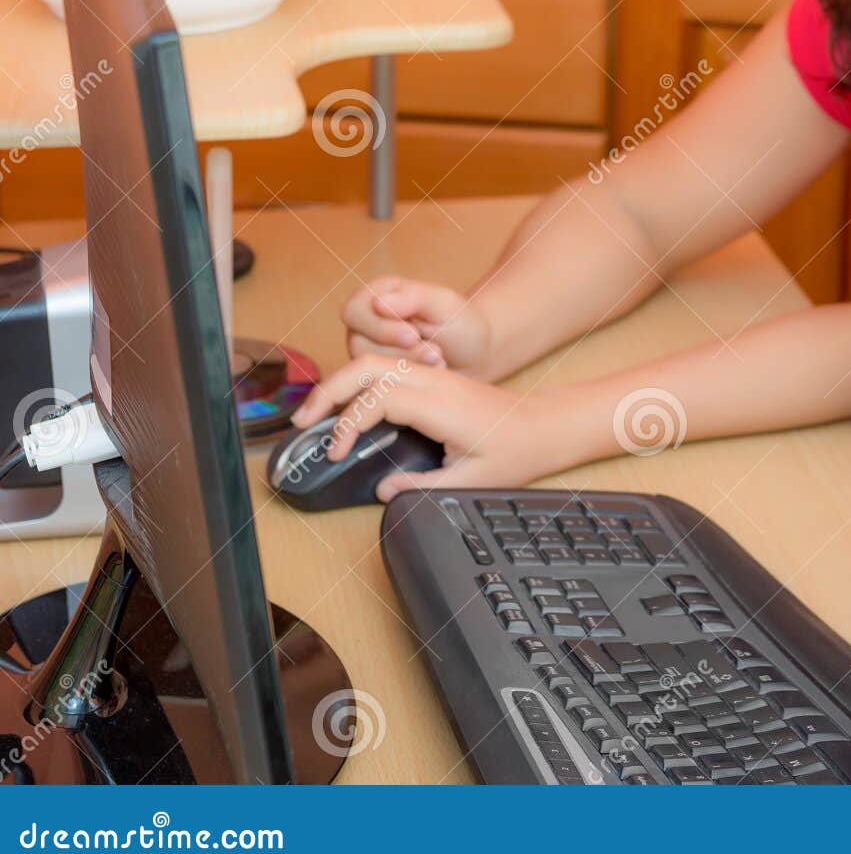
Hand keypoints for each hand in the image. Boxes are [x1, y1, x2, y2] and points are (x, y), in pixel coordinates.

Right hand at [290, 355, 586, 498]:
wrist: (544, 427)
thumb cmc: (516, 453)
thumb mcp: (472, 480)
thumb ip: (424, 487)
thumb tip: (384, 490)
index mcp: (443, 405)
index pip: (379, 398)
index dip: (348, 422)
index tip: (337, 451)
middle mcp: (436, 383)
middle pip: (369, 367)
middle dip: (329, 390)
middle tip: (303, 421)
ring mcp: (435, 376)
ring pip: (377, 363)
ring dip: (341, 383)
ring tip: (316, 413)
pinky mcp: (435, 379)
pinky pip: (389, 370)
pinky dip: (360, 383)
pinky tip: (347, 407)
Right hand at [341, 276, 490, 373]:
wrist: (477, 356)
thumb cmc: (461, 323)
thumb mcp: (444, 304)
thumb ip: (413, 297)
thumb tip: (377, 303)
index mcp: (375, 295)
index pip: (354, 312)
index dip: (381, 328)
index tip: (415, 335)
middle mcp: (366, 324)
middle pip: (358, 344)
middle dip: (400, 352)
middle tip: (435, 352)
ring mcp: (369, 352)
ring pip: (368, 369)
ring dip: (407, 368)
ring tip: (439, 361)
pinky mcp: (378, 378)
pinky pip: (378, 388)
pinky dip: (408, 383)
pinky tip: (433, 373)